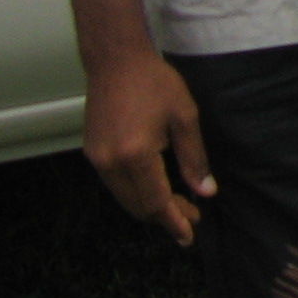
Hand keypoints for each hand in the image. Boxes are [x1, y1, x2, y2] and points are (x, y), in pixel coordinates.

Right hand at [82, 50, 214, 244]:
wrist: (117, 61)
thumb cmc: (154, 83)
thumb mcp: (184, 118)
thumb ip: (194, 159)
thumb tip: (205, 192)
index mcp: (137, 155)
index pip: (157, 202)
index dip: (175, 222)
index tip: (188, 236)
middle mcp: (111, 163)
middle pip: (138, 206)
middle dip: (165, 216)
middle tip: (191, 215)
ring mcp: (97, 159)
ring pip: (125, 198)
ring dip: (149, 205)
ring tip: (176, 204)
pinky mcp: (92, 152)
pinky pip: (115, 184)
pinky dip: (135, 191)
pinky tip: (153, 186)